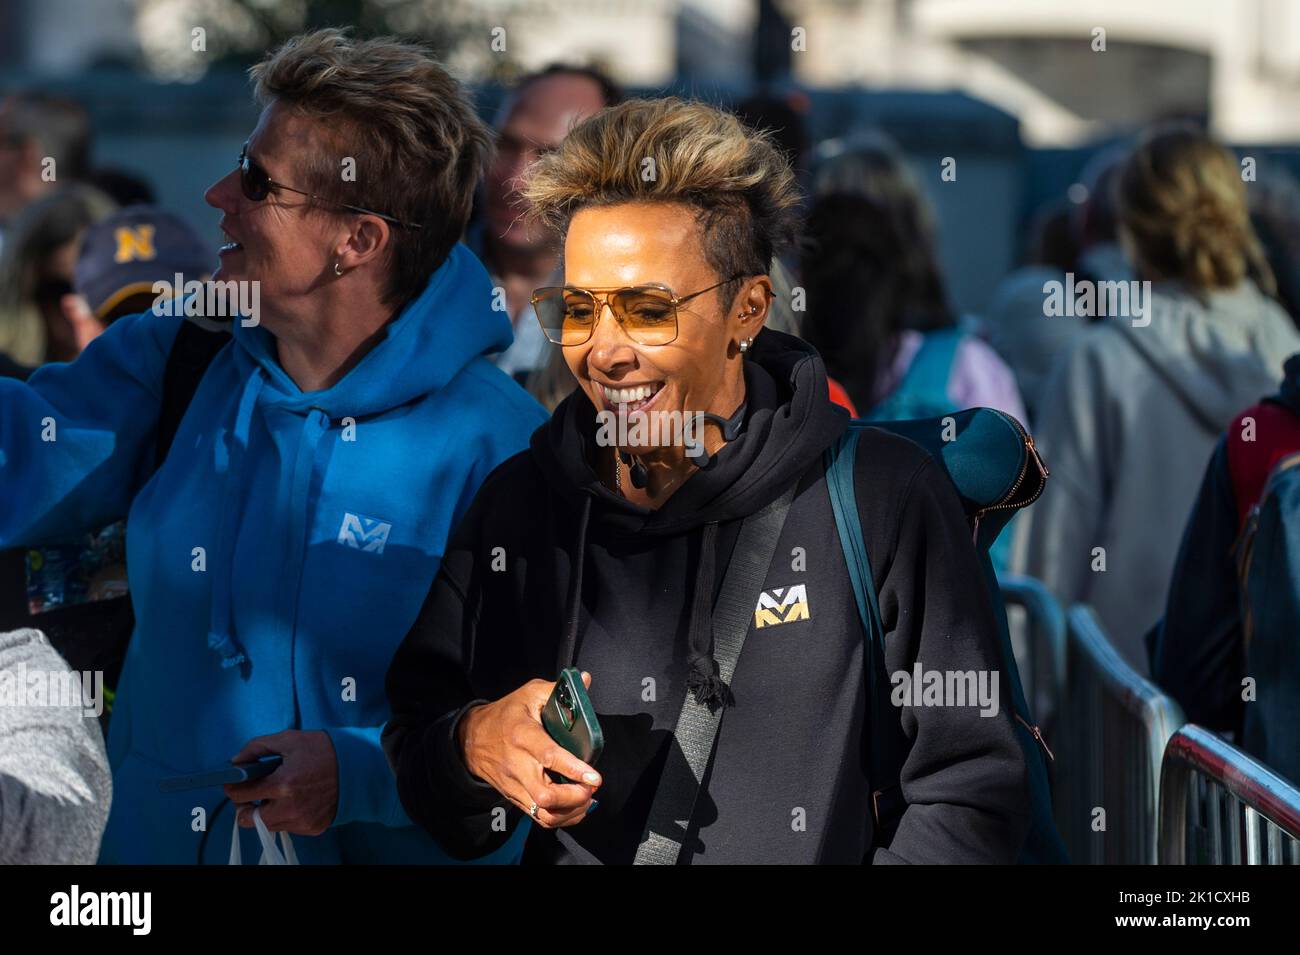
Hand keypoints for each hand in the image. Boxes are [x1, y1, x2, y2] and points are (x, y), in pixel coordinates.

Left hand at [224, 730, 338, 835]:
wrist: (359, 767)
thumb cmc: (324, 750)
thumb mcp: (290, 739)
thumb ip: (258, 747)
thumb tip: (235, 761)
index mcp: (283, 784)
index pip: (241, 794)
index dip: (232, 787)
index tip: (232, 783)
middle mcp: (290, 808)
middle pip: (247, 819)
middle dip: (244, 805)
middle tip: (253, 793)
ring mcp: (302, 821)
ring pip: (267, 824)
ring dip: (265, 811)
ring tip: (278, 793)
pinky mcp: (312, 828)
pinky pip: (287, 826)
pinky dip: (285, 815)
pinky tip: (296, 799)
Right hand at [458, 672, 601, 828]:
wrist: (471, 739)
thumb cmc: (506, 714)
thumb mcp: (529, 693)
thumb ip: (559, 689)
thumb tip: (586, 680)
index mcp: (523, 734)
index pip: (549, 756)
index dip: (573, 769)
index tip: (594, 777)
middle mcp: (517, 764)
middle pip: (545, 795)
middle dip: (574, 797)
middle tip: (591, 787)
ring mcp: (515, 785)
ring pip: (543, 812)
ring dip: (570, 812)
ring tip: (586, 798)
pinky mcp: (514, 797)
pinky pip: (538, 817)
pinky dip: (561, 818)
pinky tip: (575, 808)